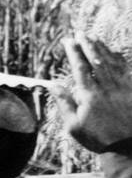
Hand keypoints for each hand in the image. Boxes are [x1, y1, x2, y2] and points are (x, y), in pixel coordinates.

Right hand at [53, 34, 131, 152]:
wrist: (126, 144)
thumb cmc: (97, 137)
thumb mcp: (73, 126)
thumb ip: (65, 103)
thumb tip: (53, 86)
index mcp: (89, 95)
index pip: (79, 67)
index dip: (73, 52)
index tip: (67, 41)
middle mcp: (105, 86)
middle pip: (95, 59)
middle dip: (87, 44)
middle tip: (80, 33)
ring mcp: (120, 85)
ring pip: (110, 60)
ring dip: (101, 48)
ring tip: (93, 38)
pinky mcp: (131, 87)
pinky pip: (124, 67)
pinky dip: (117, 57)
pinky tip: (112, 52)